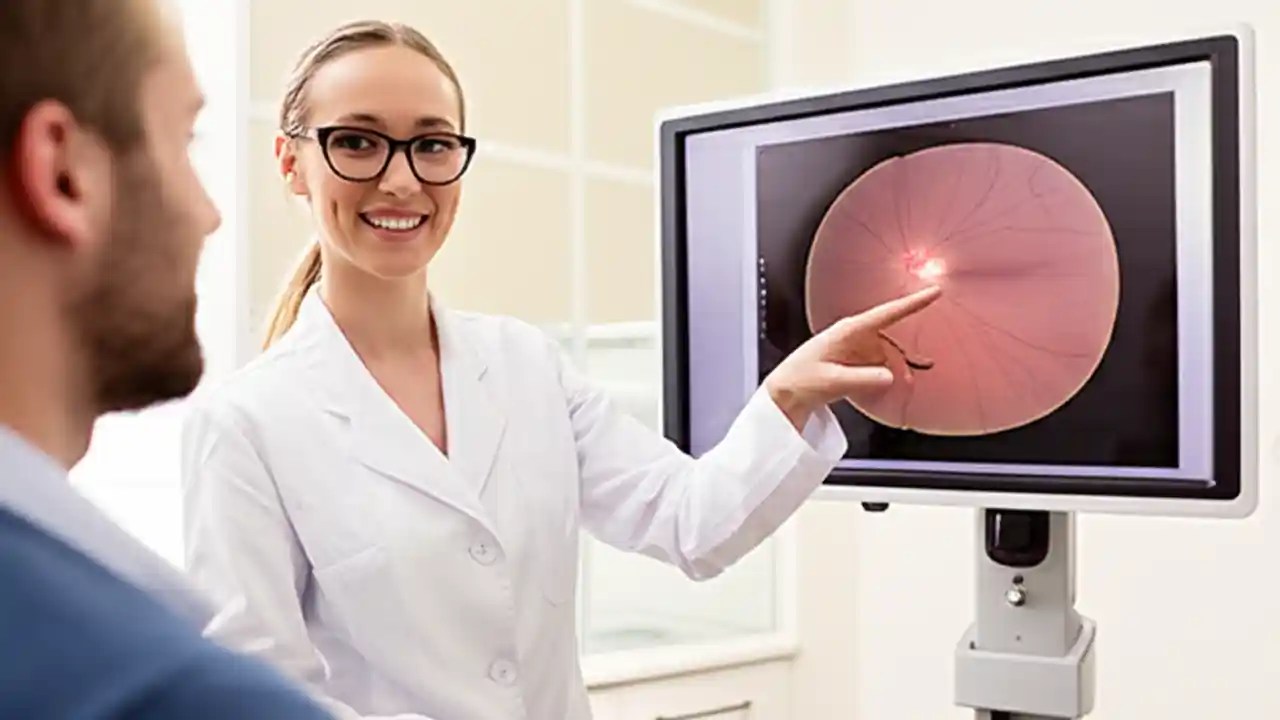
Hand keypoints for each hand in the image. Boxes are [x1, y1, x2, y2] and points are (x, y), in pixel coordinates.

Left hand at [764, 285, 942, 430]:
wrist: (785, 395)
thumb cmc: (800, 381)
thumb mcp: (833, 382)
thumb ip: (863, 379)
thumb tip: (890, 376)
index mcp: (848, 331)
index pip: (887, 313)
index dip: (913, 303)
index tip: (934, 292)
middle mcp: (854, 336)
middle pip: (891, 344)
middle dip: (900, 362)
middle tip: (904, 383)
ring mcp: (856, 349)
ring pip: (887, 359)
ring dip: (890, 375)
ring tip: (880, 393)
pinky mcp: (856, 362)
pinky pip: (878, 369)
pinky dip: (881, 381)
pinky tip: (873, 393)